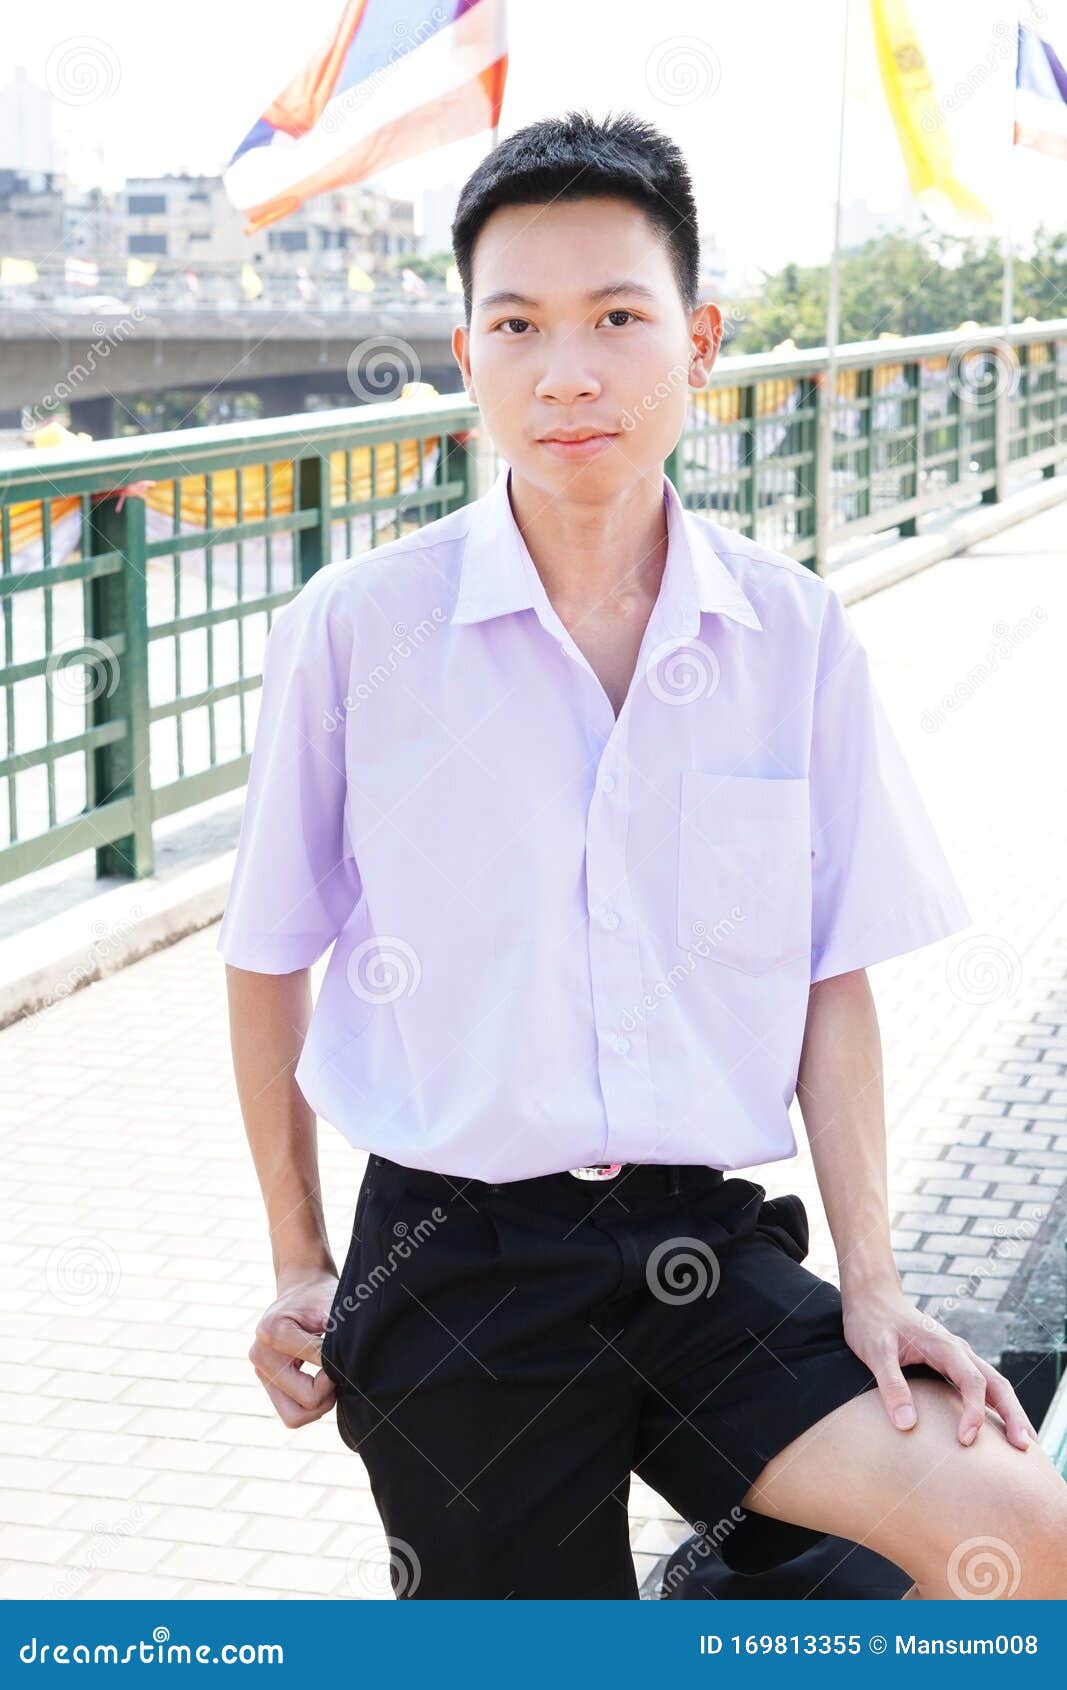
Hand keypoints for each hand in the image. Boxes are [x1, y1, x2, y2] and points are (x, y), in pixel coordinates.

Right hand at [249, 1267, 338, 1427]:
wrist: (302, 1285)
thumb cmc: (321, 1294)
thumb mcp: (333, 1309)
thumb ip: (337, 1340)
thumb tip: (348, 1372)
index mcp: (272, 1334)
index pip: (313, 1383)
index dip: (337, 1375)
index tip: (345, 1356)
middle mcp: (260, 1356)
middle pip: (303, 1407)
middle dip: (329, 1395)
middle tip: (341, 1372)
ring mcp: (260, 1371)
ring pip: (294, 1417)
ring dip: (320, 1404)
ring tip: (332, 1379)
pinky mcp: (266, 1380)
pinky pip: (291, 1411)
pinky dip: (310, 1404)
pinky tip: (323, 1381)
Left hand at [840, 1279, 1038, 1450]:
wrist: (871, 1297)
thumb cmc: (871, 1322)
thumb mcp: (875, 1352)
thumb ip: (891, 1385)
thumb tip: (907, 1425)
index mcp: (944, 1345)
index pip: (972, 1381)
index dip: (974, 1412)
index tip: (966, 1440)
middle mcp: (958, 1350)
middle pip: (997, 1383)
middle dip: (1013, 1414)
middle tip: (1024, 1448)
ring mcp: (957, 1356)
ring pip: (994, 1384)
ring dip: (1010, 1411)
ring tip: (1024, 1444)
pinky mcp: (951, 1363)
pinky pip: (982, 1385)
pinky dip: (996, 1405)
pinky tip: (998, 1426)